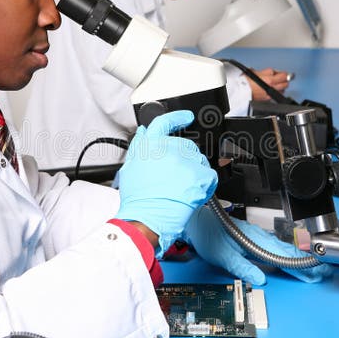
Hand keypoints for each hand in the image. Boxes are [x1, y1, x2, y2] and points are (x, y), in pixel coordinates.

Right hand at [115, 110, 217, 255]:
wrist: (146, 220)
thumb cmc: (137, 201)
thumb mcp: (129, 169)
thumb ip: (139, 148)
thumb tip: (144, 133)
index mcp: (149, 146)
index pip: (164, 122)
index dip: (177, 118)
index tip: (186, 117)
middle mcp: (167, 149)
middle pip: (186, 147)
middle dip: (186, 162)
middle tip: (178, 180)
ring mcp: (184, 161)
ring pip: (199, 162)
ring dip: (195, 175)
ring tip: (182, 190)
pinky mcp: (198, 174)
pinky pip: (210, 177)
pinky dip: (205, 187)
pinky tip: (192, 195)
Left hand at [182, 207, 332, 284]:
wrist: (196, 220)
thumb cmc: (207, 234)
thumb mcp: (222, 256)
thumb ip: (242, 268)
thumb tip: (259, 279)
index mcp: (254, 240)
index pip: (283, 255)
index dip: (301, 265)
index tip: (315, 272)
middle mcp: (258, 236)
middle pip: (287, 251)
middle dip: (306, 262)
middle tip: (321, 272)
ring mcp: (256, 235)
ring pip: (282, 248)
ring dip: (298, 258)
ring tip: (312, 268)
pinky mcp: (253, 237)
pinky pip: (275, 246)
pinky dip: (286, 253)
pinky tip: (290, 259)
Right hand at [248, 68, 290, 100]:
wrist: (239, 91)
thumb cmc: (245, 81)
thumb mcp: (257, 71)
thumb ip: (268, 71)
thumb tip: (274, 72)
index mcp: (270, 80)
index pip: (285, 76)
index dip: (284, 73)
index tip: (283, 73)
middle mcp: (272, 88)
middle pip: (286, 84)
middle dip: (284, 80)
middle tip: (280, 78)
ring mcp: (270, 95)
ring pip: (282, 91)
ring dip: (281, 87)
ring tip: (275, 84)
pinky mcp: (267, 99)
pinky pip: (275, 95)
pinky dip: (275, 92)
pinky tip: (271, 89)